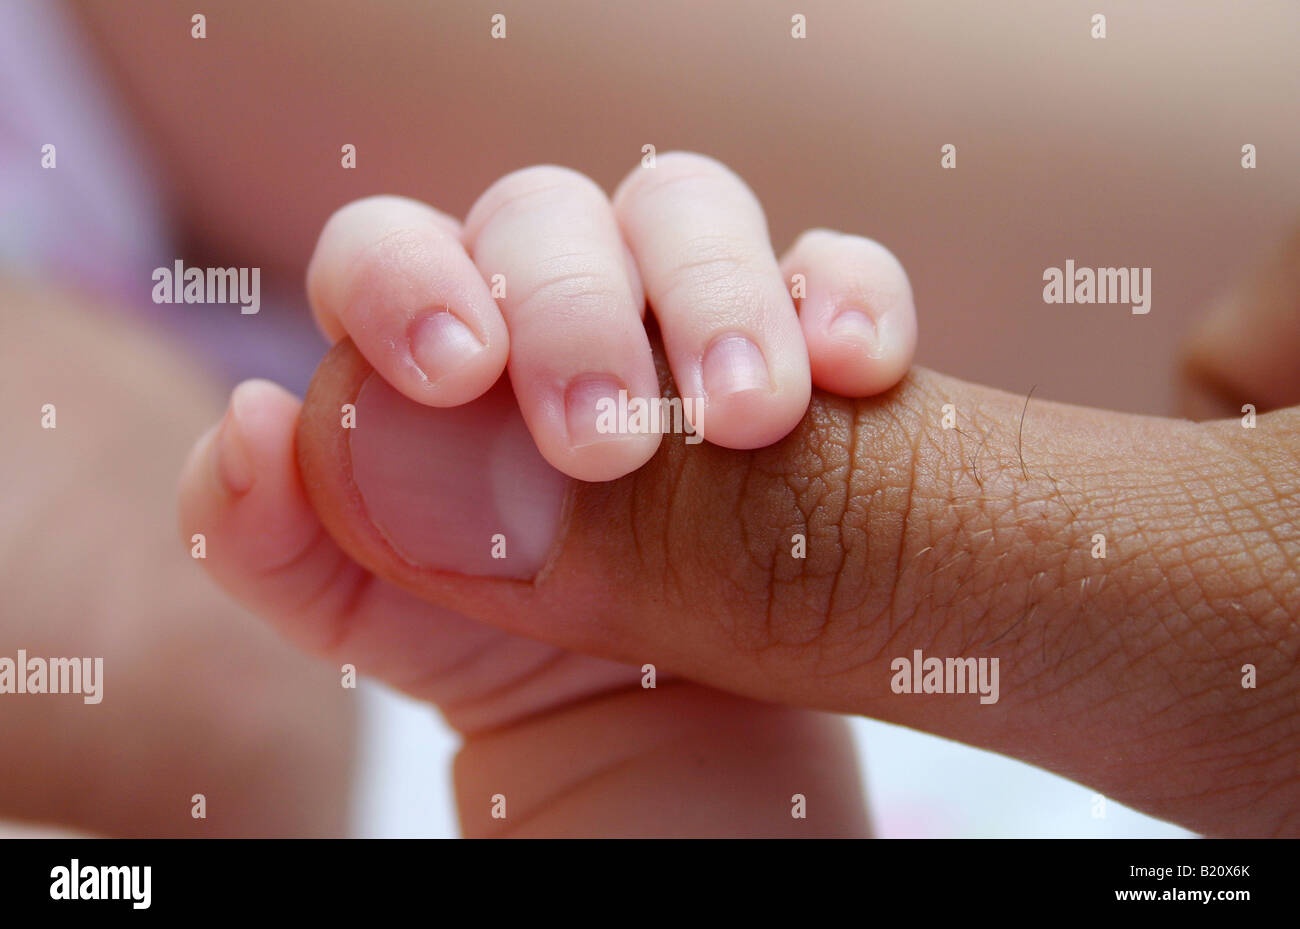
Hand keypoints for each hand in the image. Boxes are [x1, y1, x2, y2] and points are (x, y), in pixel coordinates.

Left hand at [180, 153, 916, 834]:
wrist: (650, 742)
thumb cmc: (497, 670)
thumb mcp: (368, 628)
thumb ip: (275, 540)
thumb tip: (250, 415)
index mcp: (431, 350)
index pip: (390, 246)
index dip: (409, 278)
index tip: (457, 373)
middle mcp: (552, 308)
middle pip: (546, 213)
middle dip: (575, 310)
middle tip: (608, 444)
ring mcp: (677, 323)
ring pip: (689, 210)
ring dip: (718, 294)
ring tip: (750, 417)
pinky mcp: (798, 355)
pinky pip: (832, 278)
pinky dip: (846, 297)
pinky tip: (856, 371)